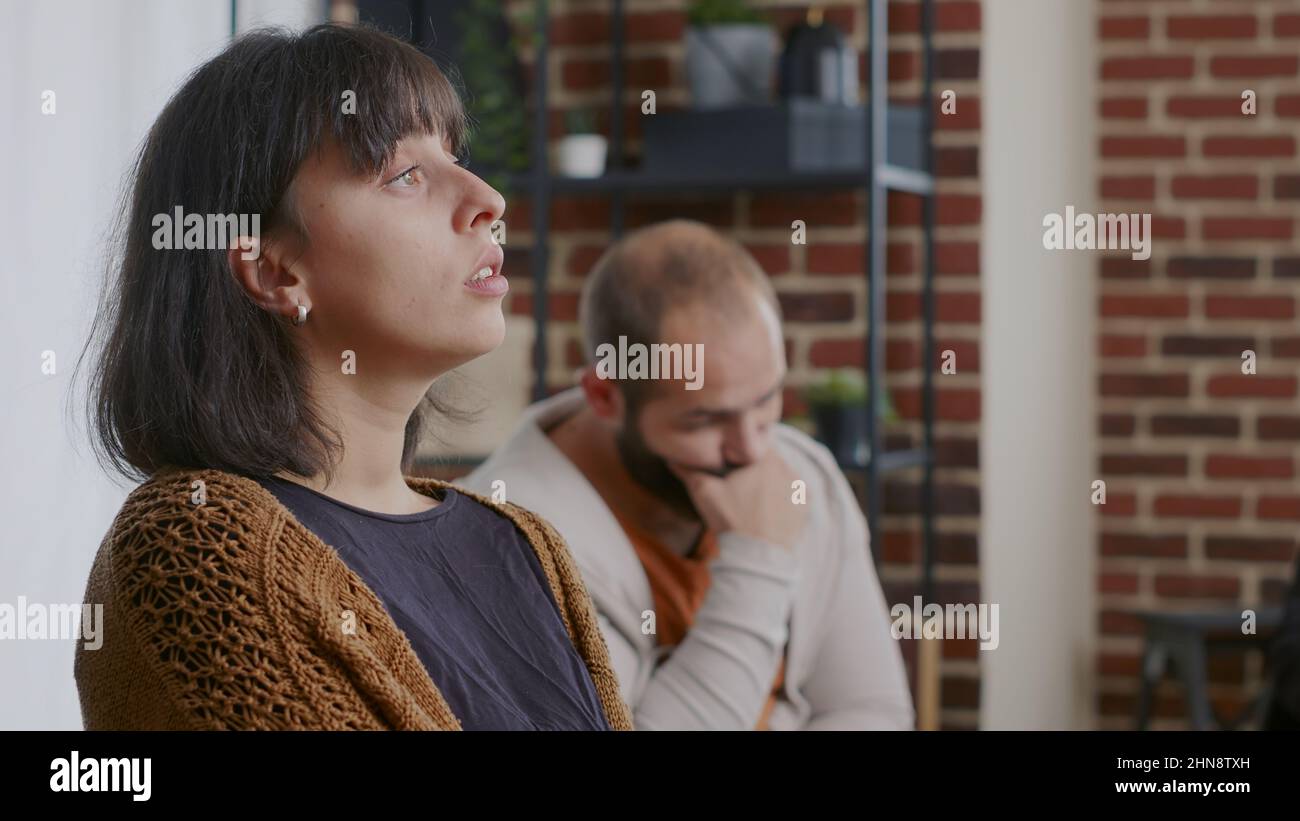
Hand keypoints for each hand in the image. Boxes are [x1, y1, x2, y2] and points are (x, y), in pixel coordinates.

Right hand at [668, 449, 807, 550]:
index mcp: (764, 458)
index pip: (751, 445)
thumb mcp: (704, 492)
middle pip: (767, 460)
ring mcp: (800, 488)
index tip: (730, 465)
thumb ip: (689, 470)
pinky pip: (794, 494)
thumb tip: (673, 458)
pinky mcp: (806, 506)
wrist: (756, 556)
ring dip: (770, 482)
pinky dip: (783, 498)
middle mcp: (787, 467)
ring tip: (754, 500)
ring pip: (781, 475)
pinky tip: (768, 510)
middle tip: (739, 485)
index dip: (739, 453)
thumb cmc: (730, 520)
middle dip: (755, 468)